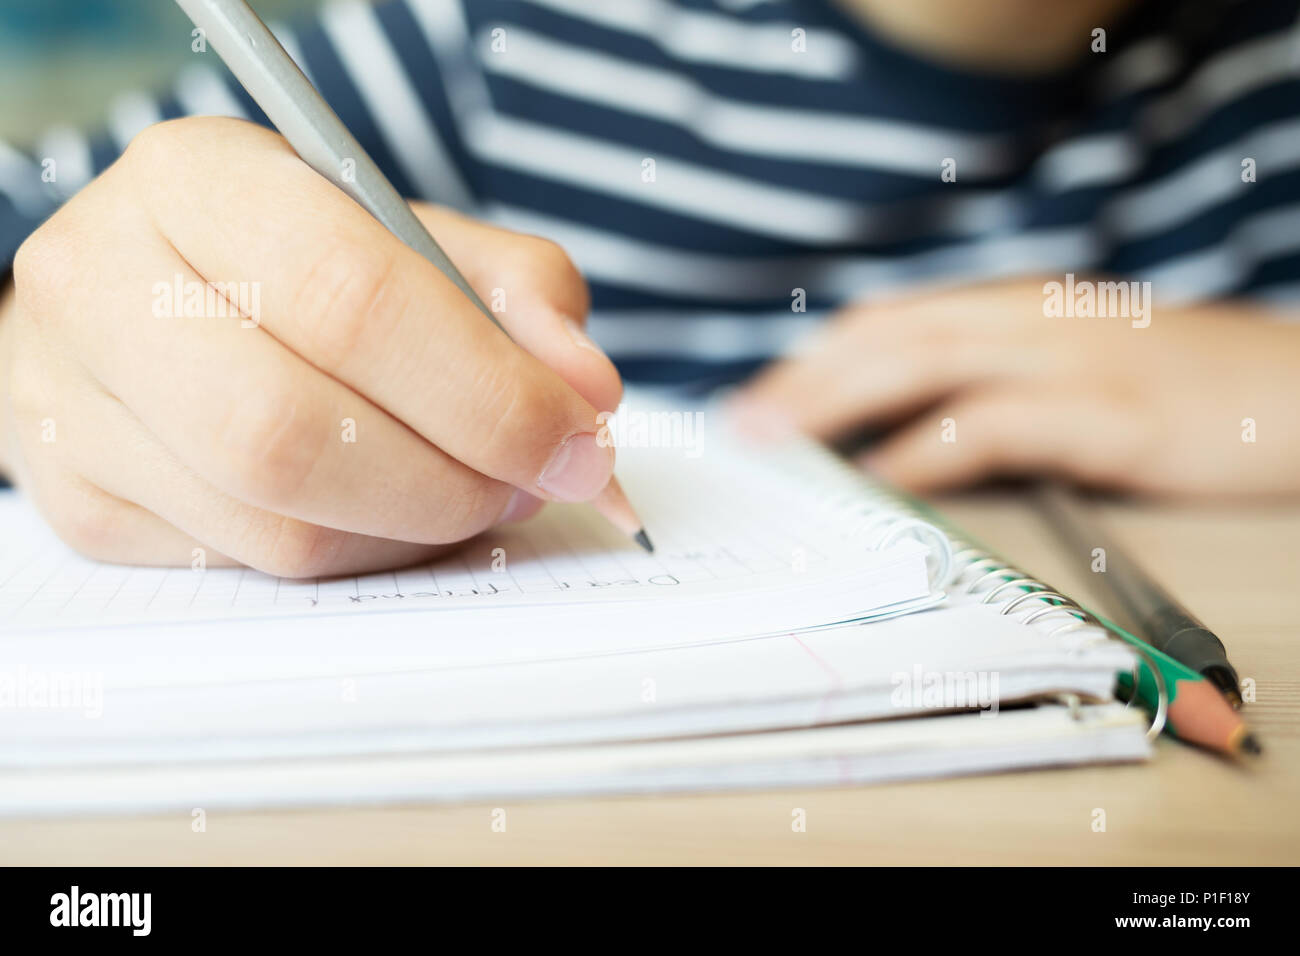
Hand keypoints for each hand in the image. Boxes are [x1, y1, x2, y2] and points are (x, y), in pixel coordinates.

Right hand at [0, 117, 621, 575]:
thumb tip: (585, 394)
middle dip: (452, 481)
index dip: (488, 391)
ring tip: (472, 493)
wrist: (150, 288)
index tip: (578, 440)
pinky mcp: (81, 499)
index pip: (352, 297)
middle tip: (530, 484)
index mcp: (199, 180)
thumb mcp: (413, 232)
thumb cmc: (297, 257)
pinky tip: (390, 511)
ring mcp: (71, 403)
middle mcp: (103, 283)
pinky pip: (251, 567)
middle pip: (291, 431)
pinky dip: (356, 556)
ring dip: (414, 531)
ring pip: (275, 524)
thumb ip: (515, 293)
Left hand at [733, 278, 1299, 497]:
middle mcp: (1029, 321)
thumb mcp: (1074, 369)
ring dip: (838, 404)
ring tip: (779, 443)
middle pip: (888, 337)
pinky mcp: (1111, 413)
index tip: (758, 400)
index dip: (815, 360)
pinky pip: (997, 424)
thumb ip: (992, 388)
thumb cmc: (1180, 388)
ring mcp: (1071, 360)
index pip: (889, 323)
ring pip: (924, 365)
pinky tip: (886, 479)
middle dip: (803, 381)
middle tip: (739, 425)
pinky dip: (929, 450)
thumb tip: (898, 441)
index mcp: (1016, 311)